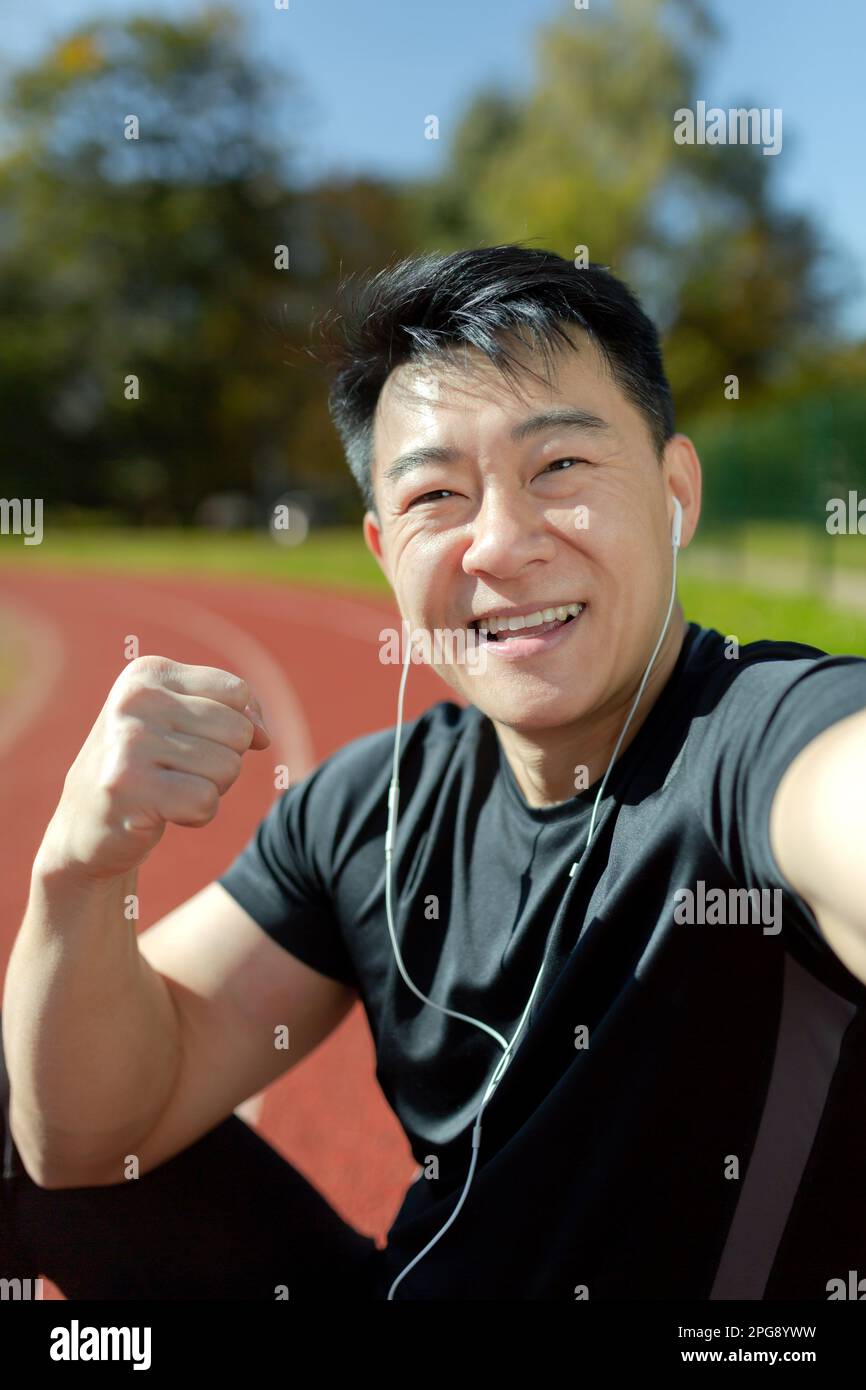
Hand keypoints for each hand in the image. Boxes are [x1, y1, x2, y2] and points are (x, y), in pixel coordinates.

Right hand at [37, 655, 270, 881]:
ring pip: (228, 767)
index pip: (237, 692)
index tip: (197, 743)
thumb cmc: (146, 769)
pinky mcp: (129, 786)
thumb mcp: (182, 723)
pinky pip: (206, 801)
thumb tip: (263, 736)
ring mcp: (129, 741)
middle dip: (221, 761)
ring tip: (167, 790)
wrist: (86, 827)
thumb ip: (233, 714)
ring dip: (208, 790)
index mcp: (148, 672)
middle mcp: (136, 699)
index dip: (237, 727)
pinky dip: (195, 816)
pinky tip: (162, 812)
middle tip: (176, 772)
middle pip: (238, 730)